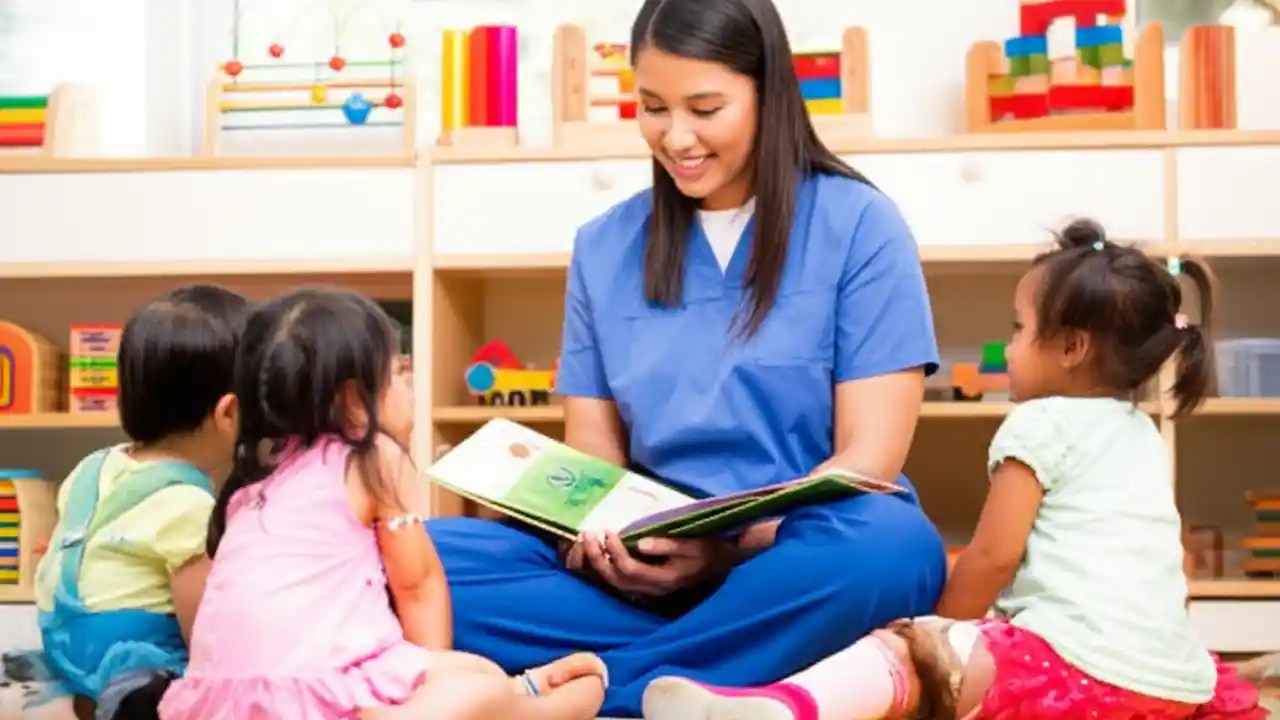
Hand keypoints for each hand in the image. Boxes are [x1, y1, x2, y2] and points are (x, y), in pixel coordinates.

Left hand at [564, 531, 733, 597]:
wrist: (723, 564)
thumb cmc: (709, 550)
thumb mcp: (693, 544)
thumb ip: (668, 545)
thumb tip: (641, 542)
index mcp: (664, 579)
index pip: (630, 569)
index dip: (615, 552)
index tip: (607, 531)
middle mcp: (654, 589)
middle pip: (616, 580)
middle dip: (598, 559)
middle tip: (587, 536)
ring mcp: (650, 590)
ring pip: (616, 584)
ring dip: (598, 564)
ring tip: (588, 542)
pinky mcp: (648, 585)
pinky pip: (621, 582)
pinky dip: (607, 568)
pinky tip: (601, 552)